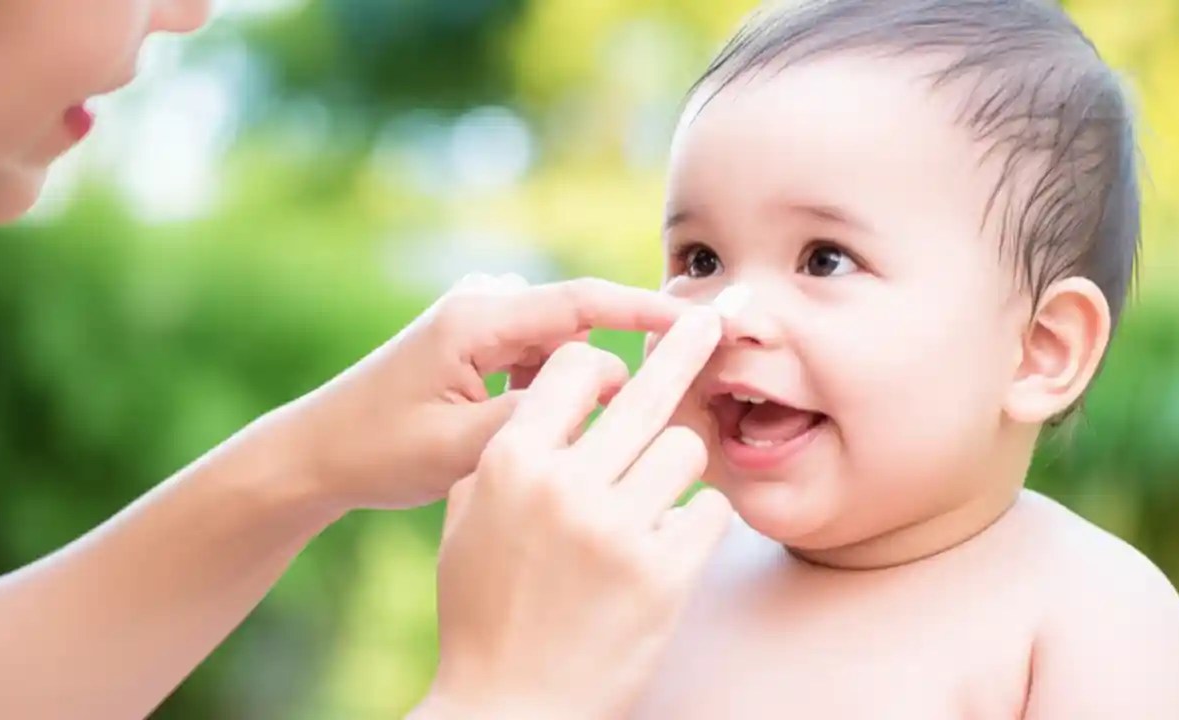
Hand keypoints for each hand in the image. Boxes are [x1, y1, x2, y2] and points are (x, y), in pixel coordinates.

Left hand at [259, 274, 690, 510]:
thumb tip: (613, 391)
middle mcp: (482, 307)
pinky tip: (540, 435)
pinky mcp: (475, 346)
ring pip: (559, 349)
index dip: (646, 311)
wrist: (317, 453)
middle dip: (616, 364)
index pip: (582, 302)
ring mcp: (477, 323)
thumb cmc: (379, 450)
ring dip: (577, 387)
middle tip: (651, 412)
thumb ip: (541, 417)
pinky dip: (553, 392)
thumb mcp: (462, 447)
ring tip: (583, 438)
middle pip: (576, 325)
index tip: (700, 322)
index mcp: (477, 319)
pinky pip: (536, 361)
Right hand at [418, 309, 732, 719]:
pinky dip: (694, 524)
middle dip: (684, 348)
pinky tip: (665, 548)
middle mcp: (564, 486)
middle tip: (710, 318)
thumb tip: (553, 402)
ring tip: (651, 500)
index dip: (603, 366)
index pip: (575, 368)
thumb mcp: (469, 521)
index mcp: (511, 462)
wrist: (507, 707)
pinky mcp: (664, 576)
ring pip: (685, 449)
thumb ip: (506, 455)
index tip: (622, 370)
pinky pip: (709, 512)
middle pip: (647, 392)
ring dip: (676, 467)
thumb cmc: (482, 610)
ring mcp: (617, 530)